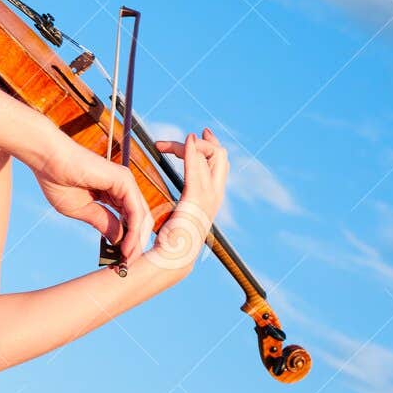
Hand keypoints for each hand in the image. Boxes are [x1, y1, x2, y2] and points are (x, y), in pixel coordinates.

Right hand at [28, 130, 153, 265]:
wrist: (47, 160)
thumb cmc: (58, 180)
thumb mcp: (82, 210)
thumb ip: (102, 222)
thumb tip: (118, 241)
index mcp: (113, 193)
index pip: (128, 220)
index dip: (126, 241)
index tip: (119, 261)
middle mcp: (123, 187)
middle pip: (139, 221)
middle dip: (135, 244)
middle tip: (127, 265)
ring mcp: (126, 183)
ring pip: (141, 218)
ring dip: (136, 242)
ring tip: (127, 261)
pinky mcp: (124, 181)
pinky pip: (135, 212)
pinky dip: (133, 232)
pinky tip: (126, 247)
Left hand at [147, 128, 228, 276]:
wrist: (170, 259)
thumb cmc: (170, 241)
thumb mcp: (180, 215)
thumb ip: (184, 202)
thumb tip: (180, 197)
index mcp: (211, 199)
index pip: (219, 165)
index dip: (209, 148)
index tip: (191, 138)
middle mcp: (214, 196)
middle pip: (222, 158)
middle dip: (209, 141)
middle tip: (195, 133)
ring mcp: (208, 198)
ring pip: (213, 157)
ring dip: (193, 145)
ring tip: (171, 142)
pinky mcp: (195, 200)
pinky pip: (196, 169)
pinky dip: (191, 152)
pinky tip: (184, 141)